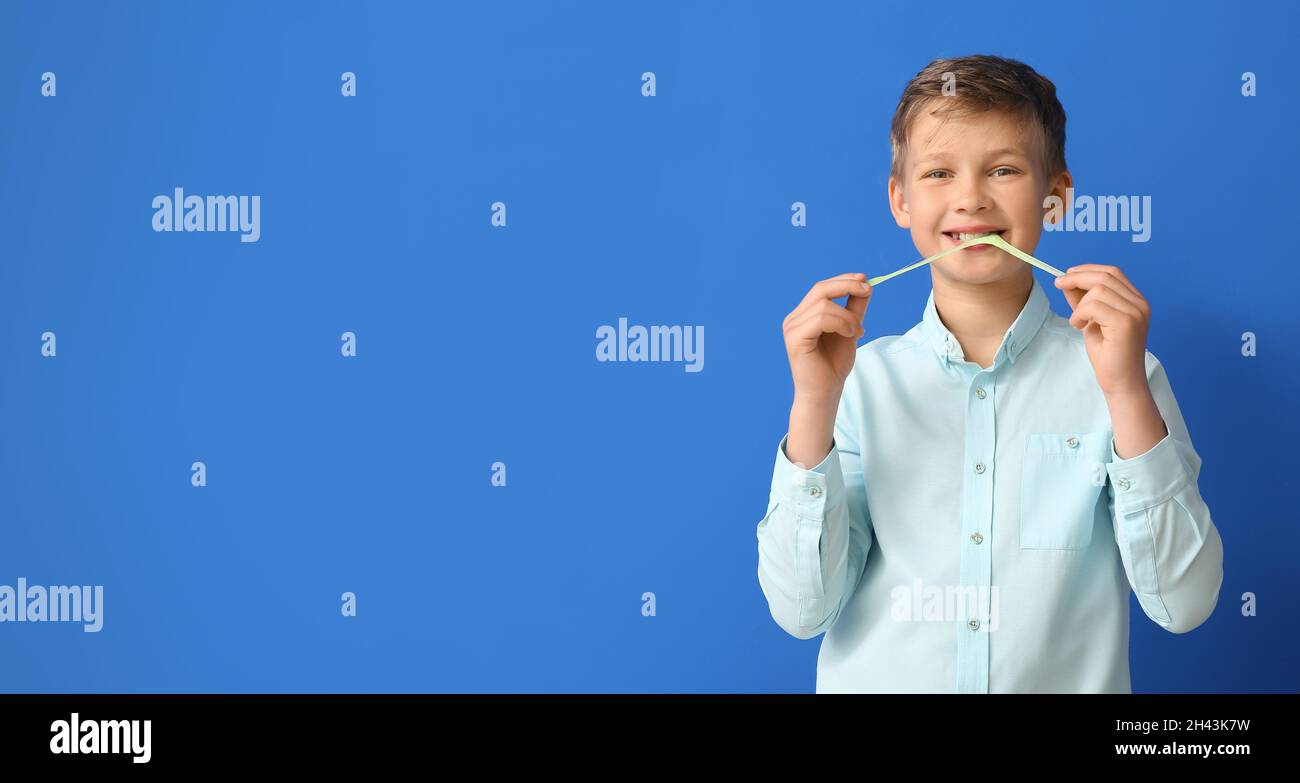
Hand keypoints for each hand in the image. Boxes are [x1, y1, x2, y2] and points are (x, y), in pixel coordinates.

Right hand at [783, 273, 870, 401]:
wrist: (825, 392)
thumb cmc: (834, 364)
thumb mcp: (850, 329)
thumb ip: (854, 308)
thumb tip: (865, 285)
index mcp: (804, 314)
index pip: (822, 288)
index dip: (843, 280)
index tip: (865, 279)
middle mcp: (794, 318)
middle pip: (820, 289)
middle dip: (847, 286)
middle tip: (867, 290)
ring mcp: (792, 327)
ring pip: (824, 305)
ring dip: (848, 315)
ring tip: (857, 331)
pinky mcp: (795, 338)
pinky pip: (821, 319)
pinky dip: (841, 323)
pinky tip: (851, 335)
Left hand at [1053, 264, 1150, 397]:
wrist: (1120, 381)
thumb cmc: (1108, 354)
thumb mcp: (1091, 321)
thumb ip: (1083, 301)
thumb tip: (1067, 281)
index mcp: (1135, 300)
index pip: (1113, 272)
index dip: (1088, 269)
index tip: (1067, 273)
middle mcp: (1140, 303)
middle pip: (1106, 276)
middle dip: (1077, 277)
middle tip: (1058, 283)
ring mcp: (1136, 312)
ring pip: (1098, 290)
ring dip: (1079, 304)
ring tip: (1077, 321)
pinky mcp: (1126, 323)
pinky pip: (1094, 306)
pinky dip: (1080, 314)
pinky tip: (1079, 326)